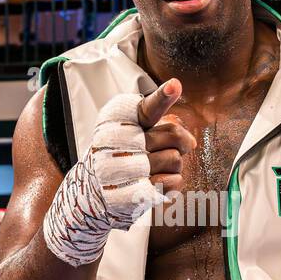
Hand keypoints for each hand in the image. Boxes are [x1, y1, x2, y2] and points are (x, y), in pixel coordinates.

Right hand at [42, 81, 194, 265]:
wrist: (90, 194)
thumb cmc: (121, 157)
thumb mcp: (133, 133)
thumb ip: (162, 126)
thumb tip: (189, 141)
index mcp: (117, 121)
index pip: (146, 107)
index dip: (162, 96)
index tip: (175, 85)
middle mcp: (114, 142)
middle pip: (173, 134)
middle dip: (180, 142)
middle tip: (169, 149)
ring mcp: (119, 169)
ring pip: (175, 159)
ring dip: (175, 166)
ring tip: (155, 169)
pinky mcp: (127, 194)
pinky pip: (171, 182)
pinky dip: (172, 182)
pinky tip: (157, 183)